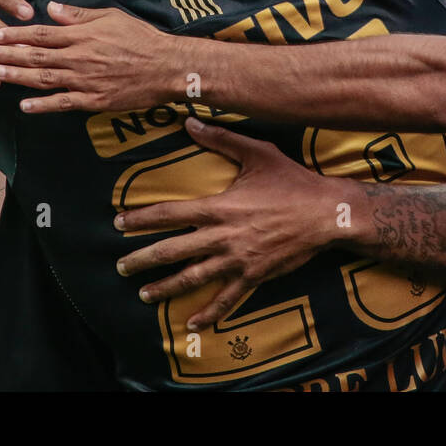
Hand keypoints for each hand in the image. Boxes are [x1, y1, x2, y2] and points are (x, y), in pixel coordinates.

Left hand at [0, 1, 170, 112]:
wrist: (167, 67)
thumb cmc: (142, 39)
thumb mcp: (111, 17)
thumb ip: (79, 15)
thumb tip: (51, 9)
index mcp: (82, 35)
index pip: (42, 34)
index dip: (17, 35)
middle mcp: (79, 57)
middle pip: (36, 56)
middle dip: (9, 55)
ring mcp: (85, 81)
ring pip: (43, 79)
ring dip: (18, 77)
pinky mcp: (94, 100)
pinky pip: (62, 103)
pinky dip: (42, 105)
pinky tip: (24, 105)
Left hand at [112, 118, 354, 330]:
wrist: (327, 214)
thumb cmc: (292, 181)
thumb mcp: (257, 153)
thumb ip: (221, 139)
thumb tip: (189, 121)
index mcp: (219, 207)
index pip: (170, 214)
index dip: (141, 219)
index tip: (118, 223)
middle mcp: (223, 236)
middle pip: (173, 251)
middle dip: (143, 260)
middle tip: (121, 266)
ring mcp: (238, 260)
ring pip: (193, 278)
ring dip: (166, 288)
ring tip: (144, 294)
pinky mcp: (254, 276)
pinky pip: (227, 299)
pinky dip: (209, 313)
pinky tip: (192, 324)